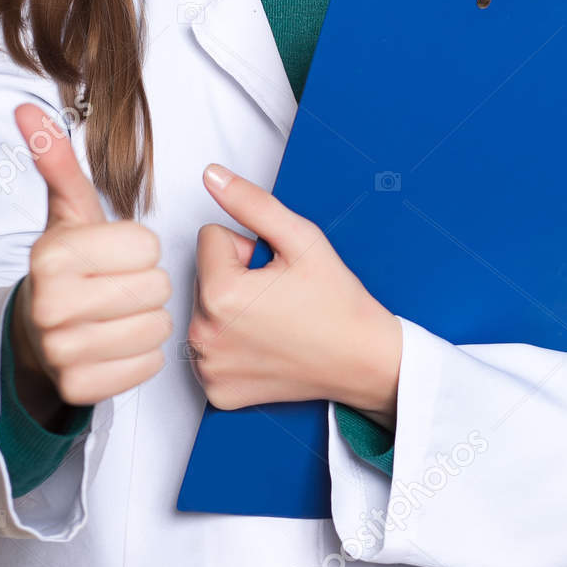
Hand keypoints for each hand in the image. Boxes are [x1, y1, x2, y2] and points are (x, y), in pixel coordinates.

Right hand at [12, 102, 173, 411]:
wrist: (34, 333)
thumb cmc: (67, 266)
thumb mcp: (66, 211)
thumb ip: (55, 161)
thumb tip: (27, 108)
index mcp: (52, 255)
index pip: (146, 246)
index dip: (139, 248)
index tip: (113, 255)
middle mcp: (51, 305)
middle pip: (156, 287)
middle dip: (147, 284)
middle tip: (117, 286)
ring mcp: (63, 351)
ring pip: (157, 327)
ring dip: (149, 319)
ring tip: (119, 313)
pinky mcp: (80, 388)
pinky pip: (149, 365)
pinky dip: (143, 355)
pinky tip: (117, 342)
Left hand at [188, 163, 401, 425]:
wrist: (363, 361)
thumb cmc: (337, 302)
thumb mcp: (301, 238)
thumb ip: (250, 202)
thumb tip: (211, 175)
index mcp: (220, 293)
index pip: (210, 238)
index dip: (247, 247)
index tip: (275, 270)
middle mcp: (204, 335)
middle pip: (204, 276)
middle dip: (236, 277)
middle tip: (279, 296)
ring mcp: (208, 368)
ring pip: (204, 310)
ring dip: (231, 310)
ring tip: (274, 321)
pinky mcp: (217, 391)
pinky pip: (209, 349)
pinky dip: (232, 346)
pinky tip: (266, 348)